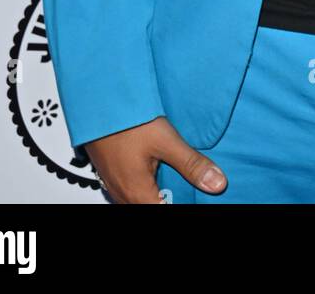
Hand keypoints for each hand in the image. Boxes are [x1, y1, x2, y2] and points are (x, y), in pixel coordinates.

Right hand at [84, 116, 227, 203]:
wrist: (97, 103)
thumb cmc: (128, 120)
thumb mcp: (165, 140)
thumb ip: (191, 164)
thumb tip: (217, 184)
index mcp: (138, 195)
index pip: (165, 211)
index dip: (182, 203)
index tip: (194, 195)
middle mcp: (123, 195)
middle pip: (152, 206)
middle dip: (170, 198)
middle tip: (186, 185)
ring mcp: (114, 185)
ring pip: (139, 200)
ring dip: (156, 193)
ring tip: (172, 177)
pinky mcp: (110, 173)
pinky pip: (129, 190)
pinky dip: (145, 186)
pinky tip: (154, 169)